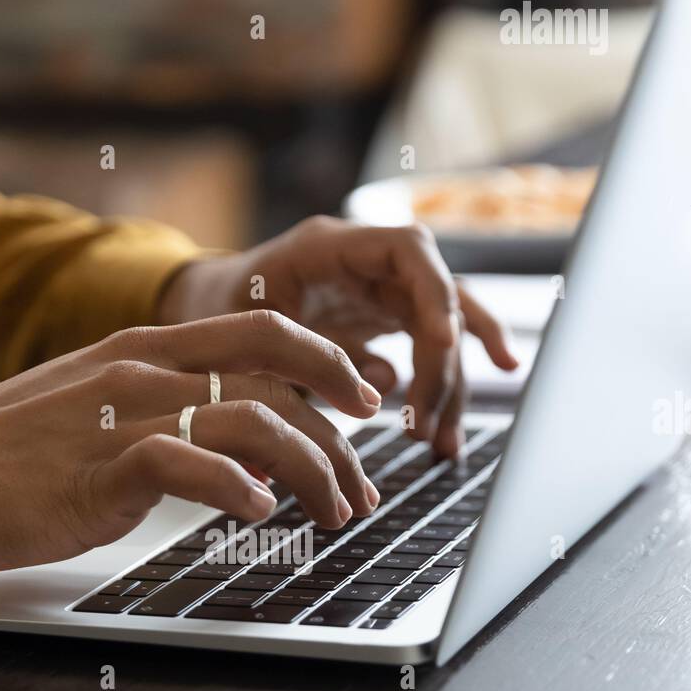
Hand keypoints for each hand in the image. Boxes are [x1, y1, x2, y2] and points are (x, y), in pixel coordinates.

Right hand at [0, 312, 381, 577]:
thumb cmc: (0, 456)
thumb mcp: (89, 413)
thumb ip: (158, 417)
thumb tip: (228, 452)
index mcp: (142, 350)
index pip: (260, 330)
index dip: (327, 361)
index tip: (365, 401)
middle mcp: (142, 370)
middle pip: (276, 374)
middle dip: (341, 427)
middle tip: (370, 477)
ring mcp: (123, 414)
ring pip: (252, 419)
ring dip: (312, 469)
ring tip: (336, 514)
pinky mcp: (100, 468)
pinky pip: (188, 465)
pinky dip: (237, 488)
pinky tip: (261, 514)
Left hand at [157, 216, 518, 456]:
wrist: (203, 306)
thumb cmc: (214, 312)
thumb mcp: (244, 337)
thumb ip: (296, 366)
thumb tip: (368, 397)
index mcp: (330, 247)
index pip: (409, 251)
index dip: (435, 297)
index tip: (440, 350)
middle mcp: (366, 260)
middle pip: (435, 297)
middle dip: (441, 365)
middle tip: (425, 428)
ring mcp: (379, 286)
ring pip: (441, 324)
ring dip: (449, 383)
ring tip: (443, 442)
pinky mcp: (384, 314)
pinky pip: (431, 337)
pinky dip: (452, 366)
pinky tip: (488, 384)